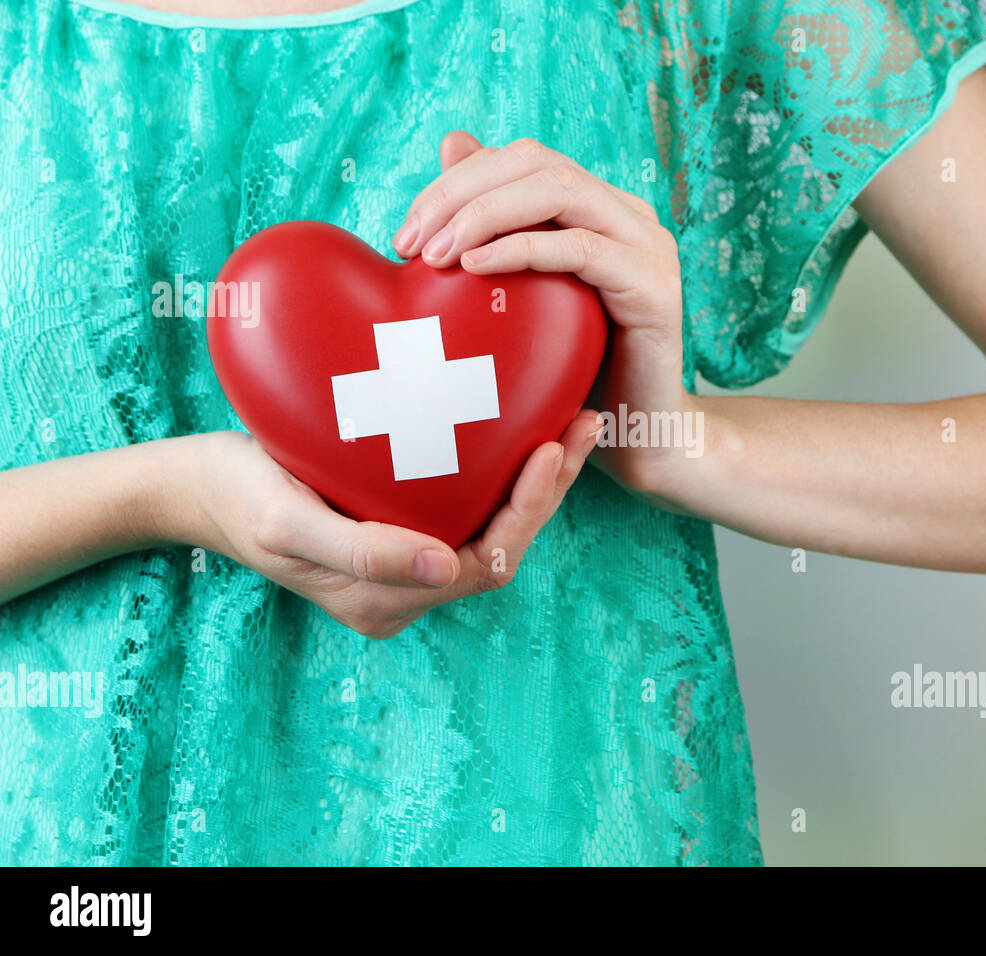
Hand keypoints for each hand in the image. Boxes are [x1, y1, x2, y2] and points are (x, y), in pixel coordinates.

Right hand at [159, 423, 600, 638]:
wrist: (191, 485)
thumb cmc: (234, 499)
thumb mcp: (289, 524)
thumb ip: (364, 552)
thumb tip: (447, 568)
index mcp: (389, 601)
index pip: (486, 564)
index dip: (528, 511)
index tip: (550, 446)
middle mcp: (408, 586)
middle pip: (502, 542)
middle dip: (548, 488)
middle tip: (585, 421)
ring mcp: (405, 557)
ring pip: (490, 521)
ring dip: (535, 475)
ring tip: (572, 415)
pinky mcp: (399, 522)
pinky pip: (465, 500)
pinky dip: (500, 464)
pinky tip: (521, 417)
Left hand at [392, 131, 698, 496]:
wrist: (637, 435)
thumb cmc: (577, 373)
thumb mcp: (521, 297)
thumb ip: (493, 226)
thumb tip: (451, 142)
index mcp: (599, 207)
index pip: (521, 160)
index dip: (457, 181)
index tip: (406, 234)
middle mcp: (629, 215)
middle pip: (539, 163)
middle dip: (462, 193)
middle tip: (409, 243)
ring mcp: (648, 246)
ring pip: (560, 191)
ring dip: (485, 214)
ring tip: (435, 255)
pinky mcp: (655, 287)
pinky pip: (582, 250)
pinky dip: (523, 249)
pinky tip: (476, 266)